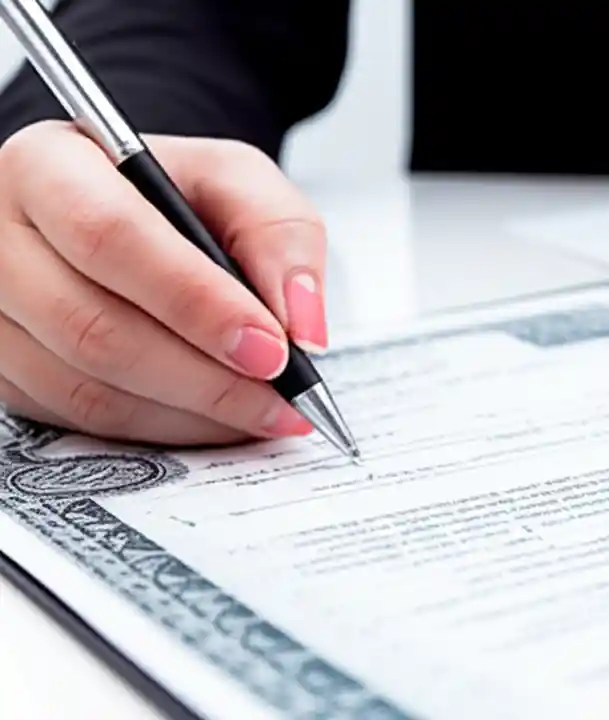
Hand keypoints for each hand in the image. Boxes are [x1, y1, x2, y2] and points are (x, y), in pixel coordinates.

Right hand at [0, 121, 328, 444]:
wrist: (125, 211)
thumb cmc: (175, 193)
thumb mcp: (238, 181)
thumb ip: (281, 236)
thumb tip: (302, 326)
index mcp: (46, 165)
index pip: (110, 238)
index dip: (196, 302)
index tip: (272, 348)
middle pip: (93, 327)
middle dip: (205, 377)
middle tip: (282, 399)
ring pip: (86, 387)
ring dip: (191, 414)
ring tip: (266, 414)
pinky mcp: (4, 370)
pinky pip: (80, 419)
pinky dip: (163, 428)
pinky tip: (219, 419)